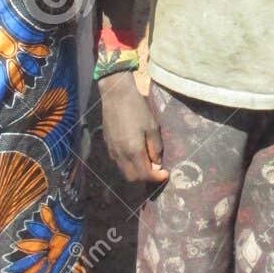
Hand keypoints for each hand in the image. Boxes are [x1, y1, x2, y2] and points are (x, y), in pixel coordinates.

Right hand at [99, 70, 166, 184]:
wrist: (116, 94)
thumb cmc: (137, 108)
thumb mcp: (152, 127)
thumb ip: (155, 148)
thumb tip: (157, 164)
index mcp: (133, 151)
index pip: (145, 174)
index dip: (157, 177)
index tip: (166, 173)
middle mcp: (120, 155)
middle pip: (132, 178)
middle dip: (146, 177)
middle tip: (156, 169)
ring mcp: (112, 150)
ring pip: (124, 171)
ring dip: (136, 171)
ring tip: (147, 161)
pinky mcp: (107, 144)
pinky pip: (118, 162)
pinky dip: (128, 164)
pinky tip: (135, 153)